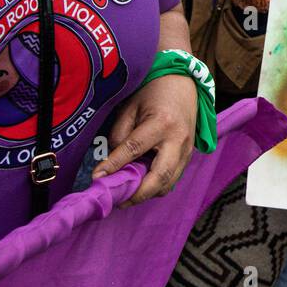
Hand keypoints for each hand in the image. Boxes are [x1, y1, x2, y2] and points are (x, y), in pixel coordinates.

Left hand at [92, 74, 197, 205]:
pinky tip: (141, 184)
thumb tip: (113, 162)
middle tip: (118, 200)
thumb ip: (120, 134)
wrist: (184, 85)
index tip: (97, 177)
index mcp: (162, 123)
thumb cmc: (154, 93)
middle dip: (138, 194)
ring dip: (148, 194)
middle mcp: (178, 140)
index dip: (114, 165)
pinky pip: (173, 179)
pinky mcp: (189, 156)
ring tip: (127, 195)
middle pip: (160, 176)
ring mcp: (187, 150)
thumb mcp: (131, 106)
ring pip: (168, 184)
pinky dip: (156, 187)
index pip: (134, 149)